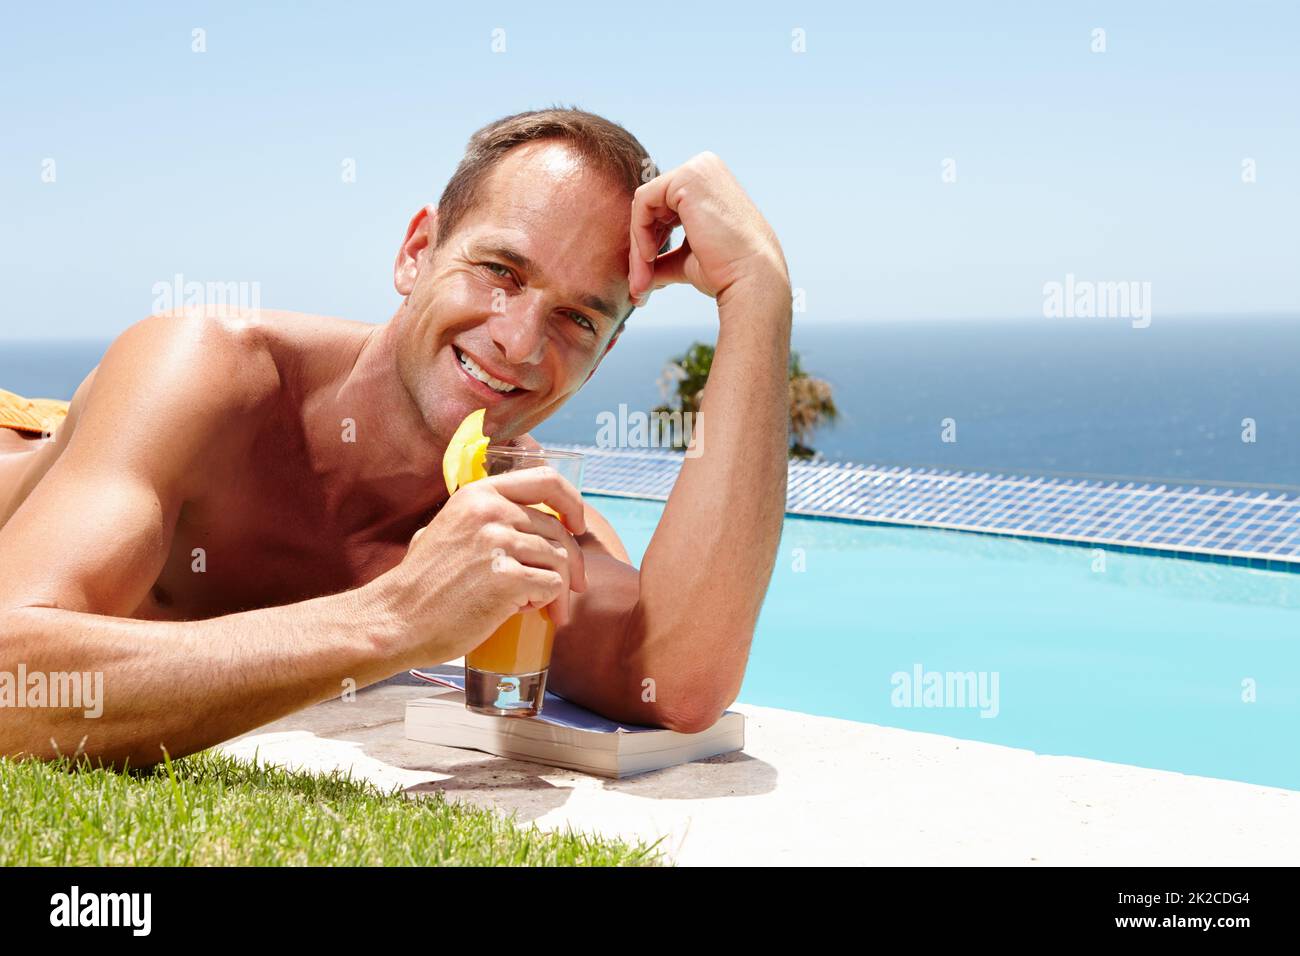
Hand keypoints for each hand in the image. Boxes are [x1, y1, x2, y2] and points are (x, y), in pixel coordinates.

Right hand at [380, 467, 587, 664]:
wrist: (398, 619)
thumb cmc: (424, 583)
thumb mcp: (448, 528)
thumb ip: (482, 517)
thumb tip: (527, 520)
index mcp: (479, 493)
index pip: (547, 480)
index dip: (572, 503)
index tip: (577, 527)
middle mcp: (491, 510)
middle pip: (558, 531)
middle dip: (573, 563)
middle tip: (573, 588)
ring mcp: (499, 542)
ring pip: (559, 561)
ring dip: (557, 588)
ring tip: (536, 606)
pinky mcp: (507, 578)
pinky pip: (552, 586)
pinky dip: (546, 602)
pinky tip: (521, 611)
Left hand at [627, 151, 789, 306]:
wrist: (750, 278)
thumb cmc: (727, 271)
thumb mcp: (687, 259)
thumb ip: (663, 259)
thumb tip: (640, 276)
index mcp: (707, 183)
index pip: (662, 208)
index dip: (649, 243)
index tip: (645, 278)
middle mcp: (703, 168)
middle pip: (650, 205)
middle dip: (641, 247)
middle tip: (639, 286)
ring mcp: (696, 169)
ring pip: (644, 206)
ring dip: (638, 246)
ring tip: (642, 280)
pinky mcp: (686, 177)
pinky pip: (643, 202)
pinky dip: (639, 233)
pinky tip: (649, 258)